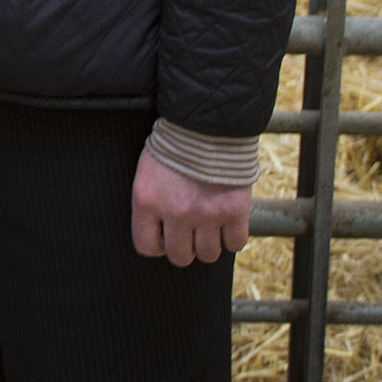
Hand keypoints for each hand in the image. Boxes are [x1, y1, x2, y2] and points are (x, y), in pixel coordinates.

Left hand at [130, 150, 251, 265]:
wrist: (206, 124)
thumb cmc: (174, 145)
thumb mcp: (148, 172)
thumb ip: (152, 202)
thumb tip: (159, 231)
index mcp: (147, 201)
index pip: (146, 246)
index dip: (157, 246)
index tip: (164, 238)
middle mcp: (175, 213)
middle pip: (180, 256)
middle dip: (185, 248)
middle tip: (190, 234)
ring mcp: (206, 215)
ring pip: (208, 254)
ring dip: (209, 244)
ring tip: (209, 228)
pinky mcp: (234, 212)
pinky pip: (235, 244)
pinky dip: (233, 238)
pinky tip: (228, 224)